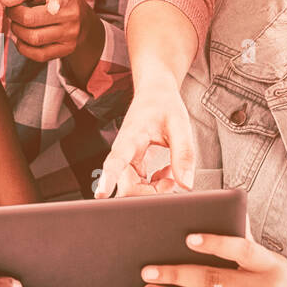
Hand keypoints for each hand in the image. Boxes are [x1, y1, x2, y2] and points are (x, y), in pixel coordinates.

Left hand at [0, 0, 99, 63]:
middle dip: (14, 17)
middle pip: (32, 20)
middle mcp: (71, 14)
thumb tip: (4, 0)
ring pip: (34, 39)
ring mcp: (71, 34)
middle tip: (11, 12)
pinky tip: (21, 39)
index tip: (53, 7)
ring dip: (17, 32)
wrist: (76, 15)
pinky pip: (39, 55)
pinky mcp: (67, 49)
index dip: (56, 3)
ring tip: (17, 24)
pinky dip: (23, 48)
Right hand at [95, 80, 195, 196]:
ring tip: (169, 175)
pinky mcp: (131, 163)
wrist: (155, 93)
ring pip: (131, 188)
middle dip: (149, 192)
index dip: (108, 179)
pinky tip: (165, 173)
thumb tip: (185, 184)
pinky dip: (154, 185)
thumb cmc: (163, 104)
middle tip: (170, 181)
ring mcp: (126, 159)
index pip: (116, 161)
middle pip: (125, 185)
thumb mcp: (180, 125)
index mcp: (131, 137)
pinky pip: (138, 184)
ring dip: (153, 190)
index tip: (101, 193)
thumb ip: (184, 155)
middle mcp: (123, 151)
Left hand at [139, 233, 286, 286]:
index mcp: (271, 265)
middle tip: (150, 271)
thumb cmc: (278, 275)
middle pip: (217, 282)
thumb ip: (241, 239)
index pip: (243, 250)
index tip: (189, 238)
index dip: (216, 243)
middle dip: (178, 276)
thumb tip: (214, 212)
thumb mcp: (267, 255)